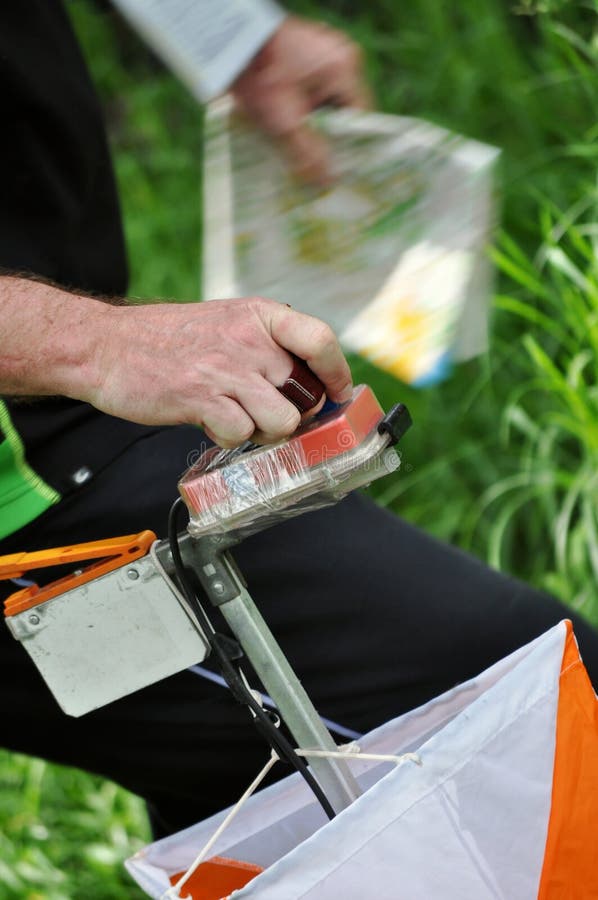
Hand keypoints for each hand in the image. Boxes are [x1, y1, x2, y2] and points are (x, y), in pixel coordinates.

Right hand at [89, 296, 352, 446]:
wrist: (108, 346)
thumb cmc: (170, 340)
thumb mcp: (227, 323)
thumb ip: (266, 347)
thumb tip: (309, 385)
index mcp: (259, 316)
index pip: (321, 340)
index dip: (337, 373)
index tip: (338, 392)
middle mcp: (249, 340)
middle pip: (305, 395)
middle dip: (291, 414)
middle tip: (265, 413)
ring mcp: (227, 370)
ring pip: (281, 421)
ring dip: (262, 431)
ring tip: (237, 417)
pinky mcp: (203, 398)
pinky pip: (241, 434)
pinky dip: (228, 436)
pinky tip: (209, 420)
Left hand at [232, 16, 370, 183]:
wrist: (223, 43)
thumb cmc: (257, 75)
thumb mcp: (285, 123)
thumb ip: (308, 155)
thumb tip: (328, 184)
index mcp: (344, 68)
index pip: (360, 118)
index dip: (350, 147)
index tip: (341, 171)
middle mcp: (338, 57)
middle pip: (342, 113)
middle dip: (329, 140)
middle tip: (319, 170)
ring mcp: (320, 53)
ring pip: (324, 105)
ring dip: (312, 128)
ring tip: (300, 155)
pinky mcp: (301, 56)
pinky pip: (310, 93)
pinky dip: (300, 112)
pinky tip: (287, 132)